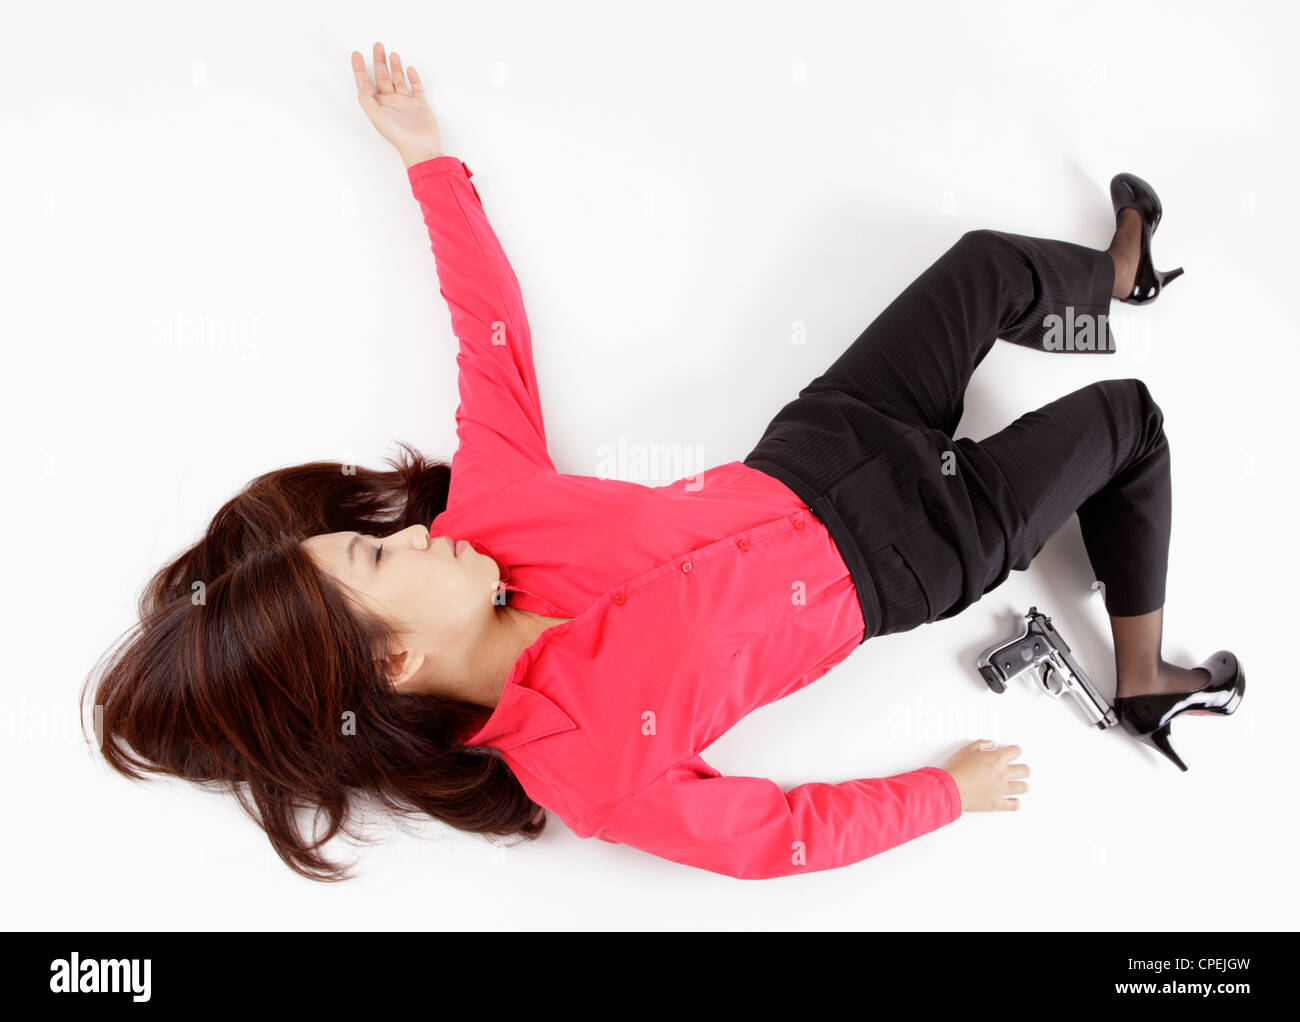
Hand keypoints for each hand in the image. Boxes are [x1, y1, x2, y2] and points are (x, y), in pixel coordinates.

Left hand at [351, 42, 444, 168]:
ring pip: (398, 80)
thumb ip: (366, 97)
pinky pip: (416, 88)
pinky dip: (413, 78)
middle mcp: (390, 102)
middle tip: (377, 46)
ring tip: (393, 54)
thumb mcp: (375, 114)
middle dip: (379, 61)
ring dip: (395, 67)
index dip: (359, 68)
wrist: (421, 146)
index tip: (356, 54)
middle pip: (382, 77)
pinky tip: (409, 69)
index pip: (366, 83)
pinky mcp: (420, 104)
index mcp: (378, 105)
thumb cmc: (398, 134)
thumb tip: (360, 82)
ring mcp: (405, 103)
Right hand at [942, 739, 1029, 811]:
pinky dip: (1015, 802)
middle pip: (1024, 770)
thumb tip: (990, 744)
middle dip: (1023, 768)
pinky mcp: (997, 803)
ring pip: (1023, 787)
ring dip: (1022, 784)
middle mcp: (1002, 774)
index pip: (1015, 752)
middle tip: (1020, 768)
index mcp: (996, 759)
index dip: (1016, 750)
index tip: (1015, 751)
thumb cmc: (956, 771)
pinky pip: (1014, 804)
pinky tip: (1013, 800)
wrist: (950, 789)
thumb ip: (981, 745)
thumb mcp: (966, 750)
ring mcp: (1001, 789)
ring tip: (1019, 784)